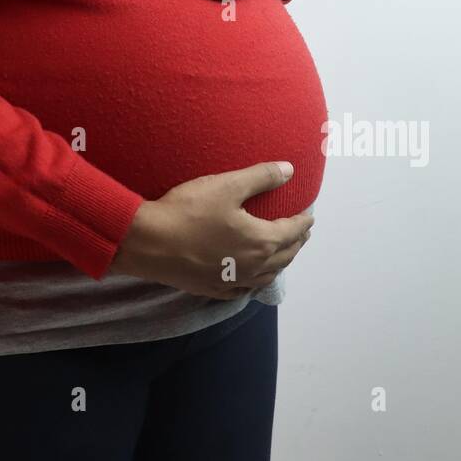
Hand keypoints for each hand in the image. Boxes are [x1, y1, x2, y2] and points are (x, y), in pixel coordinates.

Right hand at [109, 163, 314, 298]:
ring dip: (280, 263)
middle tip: (301, 233)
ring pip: (267, 276)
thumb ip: (261, 177)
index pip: (292, 231)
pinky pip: (244, 289)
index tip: (310, 216)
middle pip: (284, 256)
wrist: (150, 242)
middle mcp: (253, 266)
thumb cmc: (189, 211)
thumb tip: (290, 170)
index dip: (303, 222)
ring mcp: (233, 281)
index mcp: (261, 241)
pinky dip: (255, 281)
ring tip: (282, 254)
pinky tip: (250, 278)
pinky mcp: (213, 289)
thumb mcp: (227, 185)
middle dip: (296, 243)